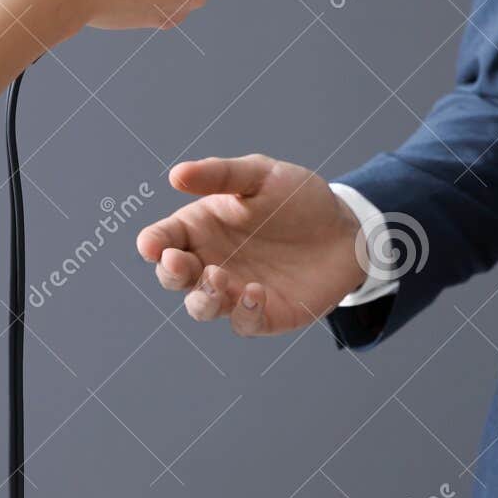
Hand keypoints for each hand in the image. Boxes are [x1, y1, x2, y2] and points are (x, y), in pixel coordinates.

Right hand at [135, 155, 366, 334]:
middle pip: (173, 277)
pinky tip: (256, 293)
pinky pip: (245, 322)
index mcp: (201, 228)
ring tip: (218, 277)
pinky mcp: (266, 314)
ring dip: (203, 297)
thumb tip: (176, 175)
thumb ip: (221, 174)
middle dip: (170, 273)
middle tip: (178, 262)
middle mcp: (211, 261)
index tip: (152, 244)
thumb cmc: (295, 197)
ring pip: (203, 307)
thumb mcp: (261, 175)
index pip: (163, 239)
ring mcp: (236, 291)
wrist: (345, 225)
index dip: (152, 243)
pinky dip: (245, 313)